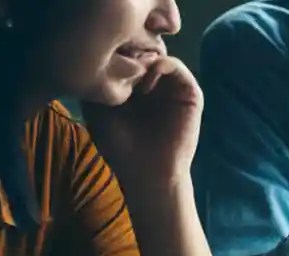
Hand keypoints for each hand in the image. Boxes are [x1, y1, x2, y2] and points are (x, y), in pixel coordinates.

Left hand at [83, 56, 202, 187]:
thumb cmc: (121, 147)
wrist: (148, 174)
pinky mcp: (190, 94)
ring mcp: (173, 87)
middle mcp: (154, 82)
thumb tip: (101, 52)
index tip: (99, 63)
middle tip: (115, 66)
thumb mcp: (97, 108)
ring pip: (157, 52)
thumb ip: (98, 79)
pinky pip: (175, 65)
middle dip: (126, 51)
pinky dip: (159, 67)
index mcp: (133, 84)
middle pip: (140, 47)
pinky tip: (144, 88)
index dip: (111, 51)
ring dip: (141, 59)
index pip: (124, 52)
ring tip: (129, 79)